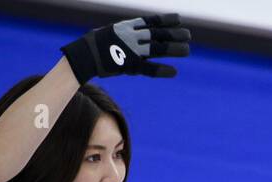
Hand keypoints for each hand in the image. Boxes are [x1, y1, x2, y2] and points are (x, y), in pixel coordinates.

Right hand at [61, 14, 191, 83]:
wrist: (83, 54)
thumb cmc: (95, 44)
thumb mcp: (112, 32)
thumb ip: (126, 32)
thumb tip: (134, 31)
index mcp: (128, 27)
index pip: (151, 22)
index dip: (166, 20)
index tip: (179, 19)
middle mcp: (132, 36)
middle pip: (157, 34)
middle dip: (174, 34)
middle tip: (188, 35)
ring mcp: (131, 50)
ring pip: (157, 48)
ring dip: (173, 49)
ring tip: (187, 50)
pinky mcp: (128, 65)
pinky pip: (147, 68)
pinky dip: (161, 70)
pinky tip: (173, 72)